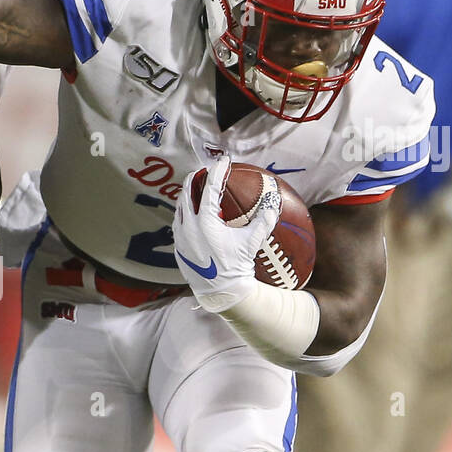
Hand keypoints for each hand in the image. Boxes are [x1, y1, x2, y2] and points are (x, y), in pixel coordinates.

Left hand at [172, 156, 280, 311]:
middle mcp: (188, 226)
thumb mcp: (252, 241)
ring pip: (179, 207)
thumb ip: (264, 220)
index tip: (223, 161)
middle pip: (186, 192)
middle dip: (195, 177)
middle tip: (204, 169)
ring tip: (195, 187)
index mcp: (205, 222)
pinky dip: (184, 212)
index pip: (209, 189)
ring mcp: (180, 236)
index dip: (217, 172)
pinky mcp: (177, 246)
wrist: (220, 291)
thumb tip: (273, 202)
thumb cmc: (237, 265)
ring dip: (187, 194)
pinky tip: (191, 211)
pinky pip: (178, 222)